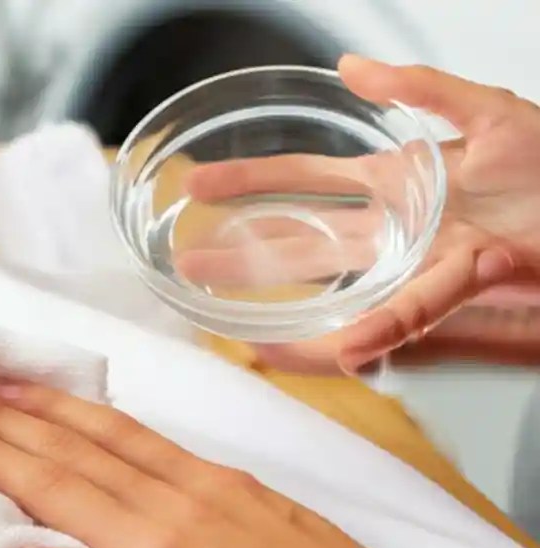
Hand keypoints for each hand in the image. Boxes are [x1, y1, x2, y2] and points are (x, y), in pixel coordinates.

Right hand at [0, 371, 539, 547]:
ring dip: (51, 403)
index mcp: (154, 539)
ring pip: (113, 431)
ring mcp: (212, 486)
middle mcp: (177, 497)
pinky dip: (110, 416)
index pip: (51, 482)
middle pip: (73, 444)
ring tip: (4, 377)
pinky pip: (156, 438)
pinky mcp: (242, 489)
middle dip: (6, 409)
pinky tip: (97, 411)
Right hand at [184, 54, 539, 372]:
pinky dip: (380, 330)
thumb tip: (350, 69)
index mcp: (398, 181)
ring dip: (284, 301)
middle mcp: (396, 228)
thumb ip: (420, 89)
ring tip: (237, 319)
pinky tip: (346, 348)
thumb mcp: (490, 111)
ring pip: (338, 284)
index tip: (203, 185)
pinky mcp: (461, 282)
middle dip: (243, 249)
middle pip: (303, 238)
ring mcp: (420, 260)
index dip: (254, 182)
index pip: (308, 180)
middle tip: (188, 256)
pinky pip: (413, 311)